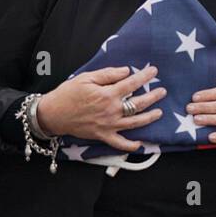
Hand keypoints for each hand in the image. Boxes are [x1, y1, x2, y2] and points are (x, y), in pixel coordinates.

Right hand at [37, 65, 164, 152]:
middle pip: (138, 104)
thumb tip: (126, 71)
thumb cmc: (68, 94)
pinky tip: (139, 143)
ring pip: (134, 123)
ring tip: (159, 112)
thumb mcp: (86, 78)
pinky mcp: (103, 136)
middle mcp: (111, 111)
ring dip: (149, 118)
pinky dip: (130, 145)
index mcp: (107, 94)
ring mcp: (108, 125)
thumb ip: (108, 74)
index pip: (132, 84)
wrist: (53, 113)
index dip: (145, 76)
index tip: (154, 71)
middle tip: (162, 91)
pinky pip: (119, 143)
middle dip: (153, 97)